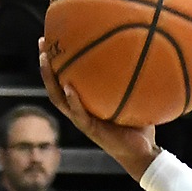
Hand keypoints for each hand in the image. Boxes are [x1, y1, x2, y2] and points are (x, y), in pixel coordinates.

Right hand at [39, 41, 159, 179]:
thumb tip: (148, 52)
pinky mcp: (90, 130)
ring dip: (50, 79)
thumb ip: (136, 80)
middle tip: (42, 42)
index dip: (58, 60)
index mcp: (86, 102)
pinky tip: (69, 88)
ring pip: (58, 98)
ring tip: (46, 60)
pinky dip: (73, 101)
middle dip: (46, 63)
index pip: (66, 77)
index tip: (53, 38)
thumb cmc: (140, 124)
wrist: (143, 152)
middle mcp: (79, 109)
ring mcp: (82, 120)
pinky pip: (78, 114)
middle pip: (55, 83)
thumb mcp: (138, 97)